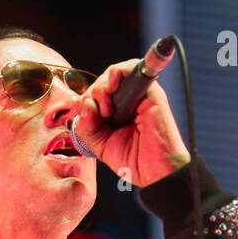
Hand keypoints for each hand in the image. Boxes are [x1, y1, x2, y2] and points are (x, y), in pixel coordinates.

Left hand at [73, 58, 189, 187]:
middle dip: (91, 96)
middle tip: (98, 116)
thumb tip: (82, 103)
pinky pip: (129, 68)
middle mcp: (127, 101)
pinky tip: (110, 89)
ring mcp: (138, 94)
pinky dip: (115, 74)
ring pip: (112, 74)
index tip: (86, 118)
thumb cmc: (133, 161)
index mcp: (115, 114)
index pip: (93, 96)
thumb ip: (87, 127)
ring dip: (101, 88)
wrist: (155, 171)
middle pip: (101, 83)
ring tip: (106, 110)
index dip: (84, 102)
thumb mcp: (100, 146)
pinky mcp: (149, 90)